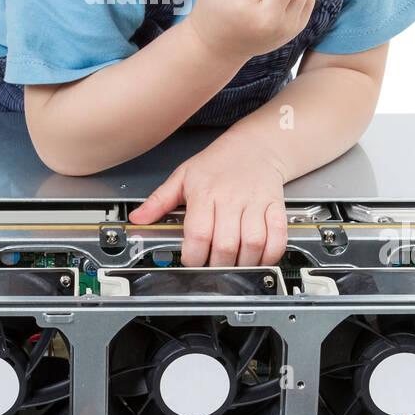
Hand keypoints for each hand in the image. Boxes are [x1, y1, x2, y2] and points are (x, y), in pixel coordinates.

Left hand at [128, 135, 288, 266]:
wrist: (255, 146)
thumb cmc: (217, 163)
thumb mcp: (182, 176)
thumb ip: (159, 200)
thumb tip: (137, 218)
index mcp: (204, 192)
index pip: (199, 233)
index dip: (194, 256)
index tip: (191, 262)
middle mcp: (231, 198)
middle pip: (226, 244)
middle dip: (217, 265)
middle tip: (212, 267)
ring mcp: (255, 203)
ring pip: (252, 243)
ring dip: (243, 263)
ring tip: (234, 266)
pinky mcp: (275, 206)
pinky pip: (278, 236)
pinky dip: (271, 253)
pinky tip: (260, 258)